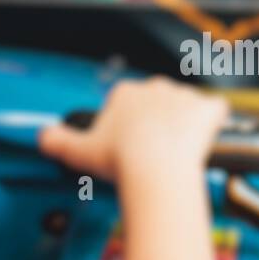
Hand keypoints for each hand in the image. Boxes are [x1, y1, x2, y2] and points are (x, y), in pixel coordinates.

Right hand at [38, 77, 229, 180]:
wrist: (157, 170)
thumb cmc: (122, 160)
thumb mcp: (77, 151)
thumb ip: (57, 140)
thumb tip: (44, 137)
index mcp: (124, 94)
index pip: (124, 103)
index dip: (123, 124)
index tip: (123, 143)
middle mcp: (155, 89)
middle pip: (154, 102)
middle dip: (152, 121)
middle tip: (146, 149)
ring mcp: (184, 98)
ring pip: (183, 106)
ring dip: (180, 121)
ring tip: (173, 149)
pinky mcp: (209, 110)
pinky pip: (214, 110)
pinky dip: (211, 121)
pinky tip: (203, 136)